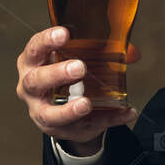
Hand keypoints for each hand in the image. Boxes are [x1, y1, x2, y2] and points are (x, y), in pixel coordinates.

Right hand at [17, 26, 140, 155]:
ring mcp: (42, 111)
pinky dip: (108, 121)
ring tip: (86, 104)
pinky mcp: (61, 130)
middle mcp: (30, 87)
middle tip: (80, 67)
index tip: (65, 33)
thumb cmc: (66, 73)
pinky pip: (84, 128)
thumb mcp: (77, 57)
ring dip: (68, 110)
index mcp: (33, 62)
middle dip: (56, 74)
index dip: (47, 40)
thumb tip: (133, 53)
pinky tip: (126, 113)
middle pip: (36, 81)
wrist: (62, 107)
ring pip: (49, 114)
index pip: (34, 48)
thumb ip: (102, 51)